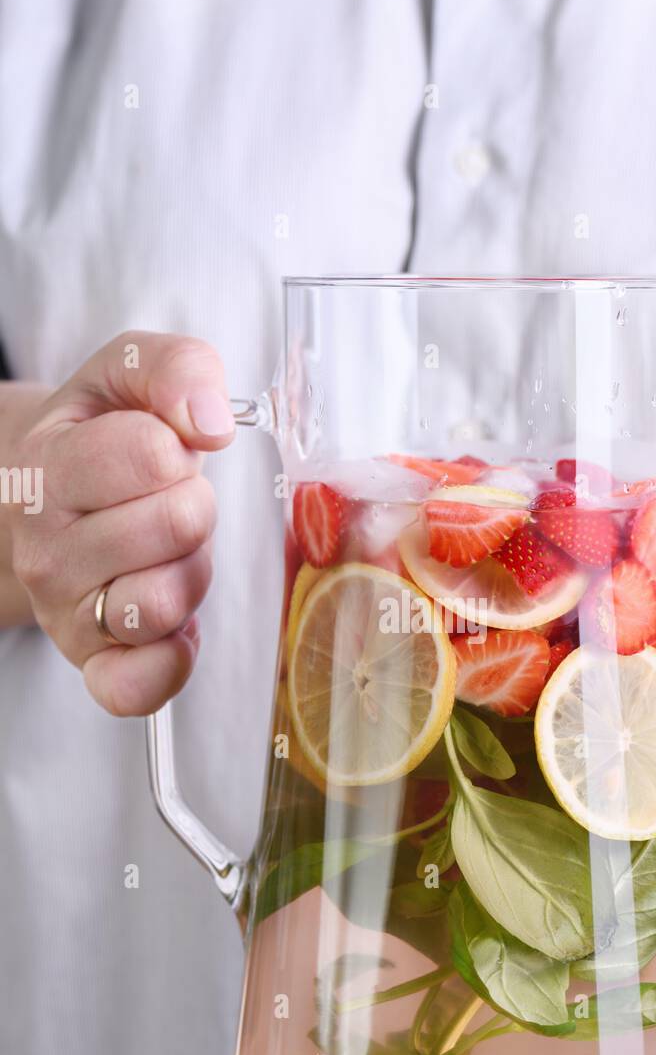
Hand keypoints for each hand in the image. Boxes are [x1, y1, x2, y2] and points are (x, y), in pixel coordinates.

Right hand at [8, 332, 234, 714]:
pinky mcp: (95, 666)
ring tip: (166, 553)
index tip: (159, 453)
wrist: (50, 501)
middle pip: (176, 524)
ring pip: (167, 601)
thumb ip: (173, 368)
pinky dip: (171, 661)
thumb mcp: (124, 378)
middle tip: (167, 504)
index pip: (153, 454)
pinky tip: (176, 627)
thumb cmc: (99, 440)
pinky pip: (138, 686)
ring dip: (192, 571)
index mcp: (47, 470)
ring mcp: (66, 614)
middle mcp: (45, 551)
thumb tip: (210, 421)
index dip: (177, 448)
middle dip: (194, 506)